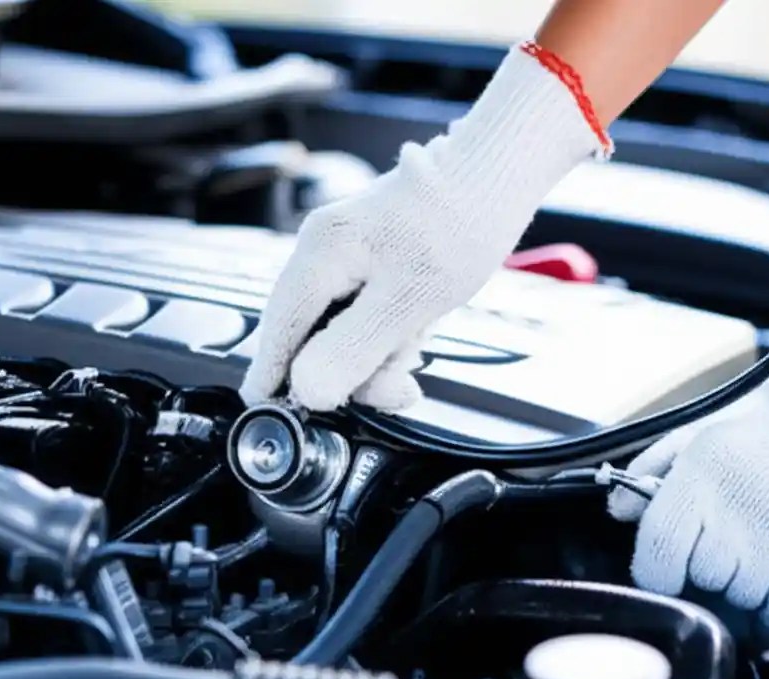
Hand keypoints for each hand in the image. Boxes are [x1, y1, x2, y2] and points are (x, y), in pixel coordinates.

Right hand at [240, 44, 604, 410]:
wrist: (497, 176)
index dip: (275, 376)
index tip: (271, 411)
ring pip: (341, 330)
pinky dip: (390, 334)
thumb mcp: (408, 300)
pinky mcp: (371, 262)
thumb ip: (352, 348)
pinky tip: (418, 328)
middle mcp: (324, 252)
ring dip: (379, 353)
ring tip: (418, 341)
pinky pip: (365, 315)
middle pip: (310, 336)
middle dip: (353, 369)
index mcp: (320, 255)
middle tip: (399, 385)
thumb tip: (307, 391)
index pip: (278, 330)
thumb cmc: (460, 225)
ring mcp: (346, 256)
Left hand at [611, 309, 768, 630]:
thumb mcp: (698, 432)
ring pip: (739, 598)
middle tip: (730, 541)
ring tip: (763, 547)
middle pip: (700, 578)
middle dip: (708, 568)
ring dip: (745, 585)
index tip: (666, 571)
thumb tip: (617, 509)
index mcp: (698, 478)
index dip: (656, 572)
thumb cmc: (768, 426)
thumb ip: (650, 469)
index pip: (656, 553)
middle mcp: (733, 514)